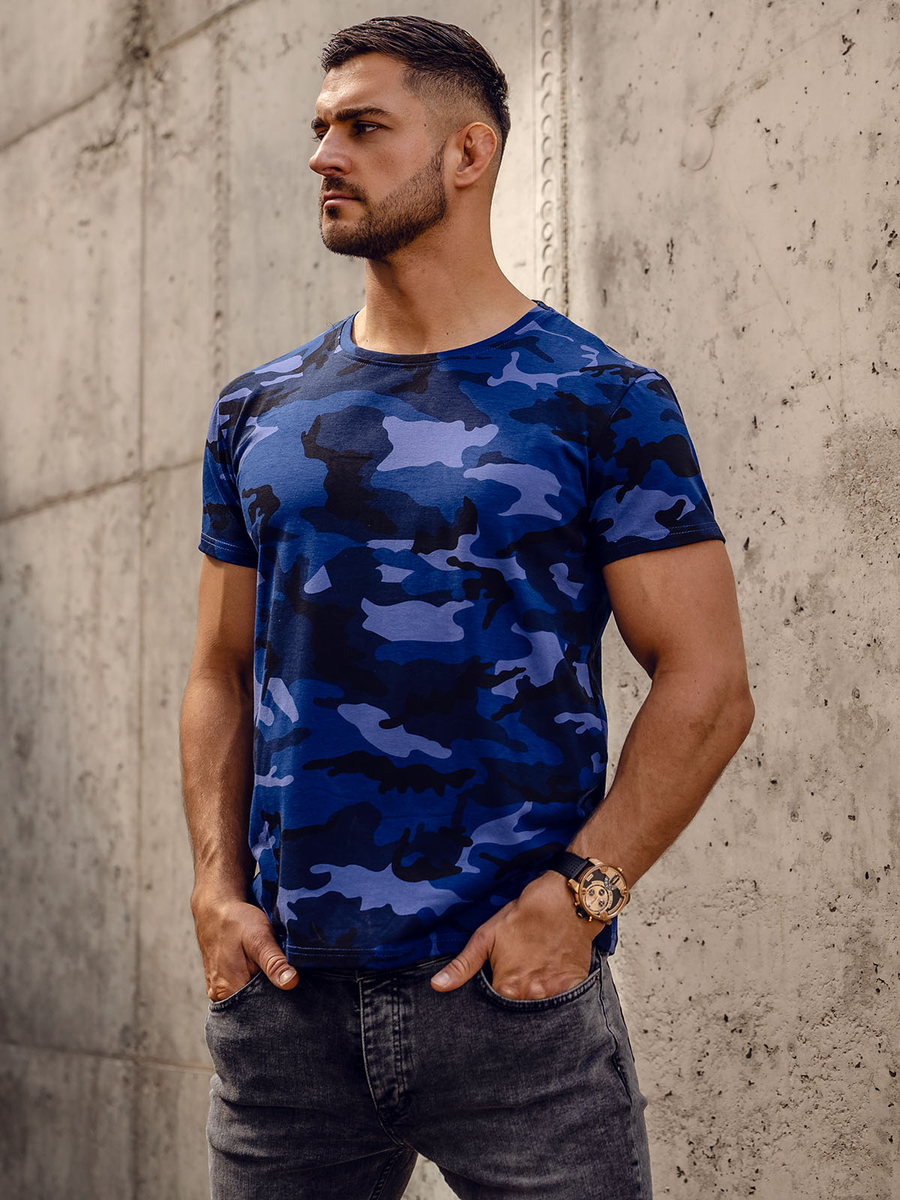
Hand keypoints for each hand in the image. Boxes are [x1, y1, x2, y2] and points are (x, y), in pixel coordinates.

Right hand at [191, 890, 297, 1000]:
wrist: (215, 909)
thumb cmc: (237, 921)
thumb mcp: (260, 937)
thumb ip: (274, 962)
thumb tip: (292, 982)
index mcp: (229, 988)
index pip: (262, 1008)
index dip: (279, 999)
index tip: (291, 986)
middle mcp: (220, 995)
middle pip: (253, 1006)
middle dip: (270, 994)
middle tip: (281, 974)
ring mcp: (216, 990)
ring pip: (246, 999)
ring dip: (260, 989)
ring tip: (268, 970)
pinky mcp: (217, 983)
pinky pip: (238, 991)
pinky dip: (250, 984)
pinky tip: (257, 971)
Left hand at [430, 871, 596, 998]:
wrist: (565, 901)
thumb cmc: (523, 915)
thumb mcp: (486, 936)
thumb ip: (463, 966)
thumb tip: (436, 986)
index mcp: (506, 988)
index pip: (493, 1011)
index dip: (492, 1002)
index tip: (497, 988)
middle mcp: (530, 996)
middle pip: (517, 1012)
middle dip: (514, 1003)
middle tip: (517, 979)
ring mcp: (554, 994)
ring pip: (539, 1010)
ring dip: (533, 1000)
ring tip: (533, 977)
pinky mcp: (573, 988)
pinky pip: (564, 1004)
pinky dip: (556, 997)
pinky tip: (551, 979)